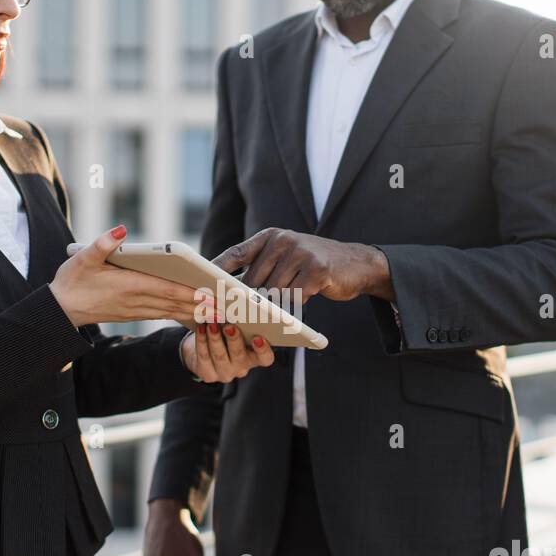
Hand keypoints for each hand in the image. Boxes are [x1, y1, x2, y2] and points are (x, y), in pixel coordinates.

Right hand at [50, 225, 218, 327]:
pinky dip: (181, 315)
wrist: (60, 309)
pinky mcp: (134, 314)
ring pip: (171, 312)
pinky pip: (163, 315)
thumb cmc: (72, 280)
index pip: (164, 289)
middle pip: (174, 303)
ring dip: (195, 313)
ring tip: (220, 312)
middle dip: (200, 305)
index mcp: (127, 285)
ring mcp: (136, 310)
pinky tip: (197, 315)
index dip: (187, 292)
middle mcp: (135, 301)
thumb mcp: (82, 257)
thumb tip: (122, 230)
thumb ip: (102, 243)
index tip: (209, 294)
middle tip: (226, 306)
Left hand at [181, 322, 274, 381]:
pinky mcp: (208, 375)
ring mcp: (225, 373)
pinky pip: (204, 357)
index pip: (265, 358)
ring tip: (211, 323)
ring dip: (215, 338)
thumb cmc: (226, 336)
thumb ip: (242, 324)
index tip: (258, 338)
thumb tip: (238, 308)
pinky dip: (202, 341)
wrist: (205, 350)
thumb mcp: (238, 330)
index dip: (263, 350)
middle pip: (239, 356)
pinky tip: (200, 328)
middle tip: (229, 326)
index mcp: (255, 357)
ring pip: (220, 356)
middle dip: (234, 339)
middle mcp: (241, 367)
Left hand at [211, 228, 392, 302]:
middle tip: (235, 318)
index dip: (216, 270)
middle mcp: (283, 240)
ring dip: (271, 307)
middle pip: (253, 279)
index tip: (198, 285)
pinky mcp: (317, 270)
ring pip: (273, 291)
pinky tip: (294, 312)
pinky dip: (293, 308)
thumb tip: (230, 291)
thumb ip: (263, 268)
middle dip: (245, 301)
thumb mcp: (287, 258)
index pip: (236, 253)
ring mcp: (301, 253)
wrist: (357, 264)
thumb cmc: (314, 266)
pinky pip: (295, 297)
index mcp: (271, 236)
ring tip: (268, 319)